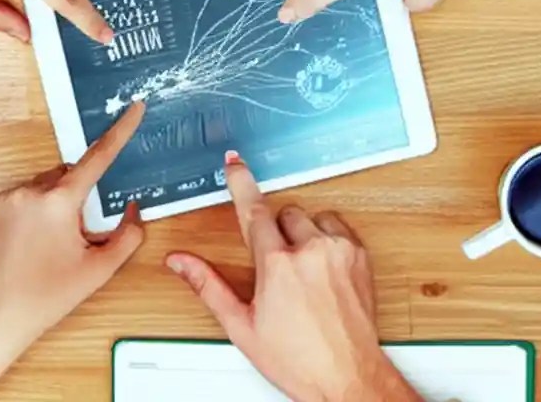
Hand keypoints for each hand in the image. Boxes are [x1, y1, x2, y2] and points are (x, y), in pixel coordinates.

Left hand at [0, 104, 145, 401]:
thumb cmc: (40, 298)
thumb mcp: (96, 270)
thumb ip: (127, 237)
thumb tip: (133, 212)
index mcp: (59, 203)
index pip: (99, 157)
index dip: (121, 131)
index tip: (134, 108)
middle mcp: (30, 192)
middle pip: (71, 177)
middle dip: (81, 199)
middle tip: (80, 238)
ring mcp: (8, 198)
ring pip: (47, 188)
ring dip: (58, 207)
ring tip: (51, 249)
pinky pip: (25, 198)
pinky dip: (37, 213)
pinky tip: (33, 246)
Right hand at [165, 152, 420, 401]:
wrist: (347, 377)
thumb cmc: (298, 359)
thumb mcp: (242, 326)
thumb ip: (208, 286)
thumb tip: (180, 263)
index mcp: (277, 265)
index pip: (253, 210)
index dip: (241, 183)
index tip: (235, 162)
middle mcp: (310, 251)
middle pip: (282, 214)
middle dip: (274, 232)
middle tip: (275, 266)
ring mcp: (339, 251)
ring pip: (311, 218)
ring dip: (302, 234)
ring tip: (301, 270)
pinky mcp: (360, 255)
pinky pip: (337, 227)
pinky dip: (326, 239)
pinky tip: (321, 268)